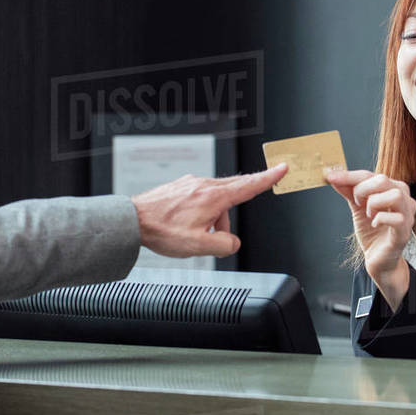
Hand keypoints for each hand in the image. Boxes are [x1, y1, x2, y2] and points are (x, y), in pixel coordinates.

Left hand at [131, 164, 287, 257]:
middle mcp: (204, 185)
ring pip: (215, 202)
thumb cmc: (163, 231)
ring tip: (193, 236)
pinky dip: (200, 215)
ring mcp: (191, 184)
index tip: (282, 168)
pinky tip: (184, 227)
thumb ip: (225, 245)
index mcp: (214, 197)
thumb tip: (232, 242)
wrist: (133, 220)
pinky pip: (200, 200)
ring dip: (212, 221)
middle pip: (232, 195)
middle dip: (228, 219)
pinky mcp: (181, 187)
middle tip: (216, 236)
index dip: (268, 178)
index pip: (249, 186)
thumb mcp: (200, 246)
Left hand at [325, 167, 415, 307]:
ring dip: (374, 203)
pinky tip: (374, 224)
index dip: (349, 176)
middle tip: (357, 202)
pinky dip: (380, 219)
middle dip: (362, 189)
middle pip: (383, 180)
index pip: (370, 175)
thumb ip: (349, 191)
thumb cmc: (371, 231)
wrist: (378, 258)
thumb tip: (333, 176)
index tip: (330, 177)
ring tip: (368, 214)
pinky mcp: (404, 232)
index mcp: (392, 188)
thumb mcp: (357, 207)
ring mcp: (407, 215)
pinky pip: (396, 218)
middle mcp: (403, 198)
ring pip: (394, 195)